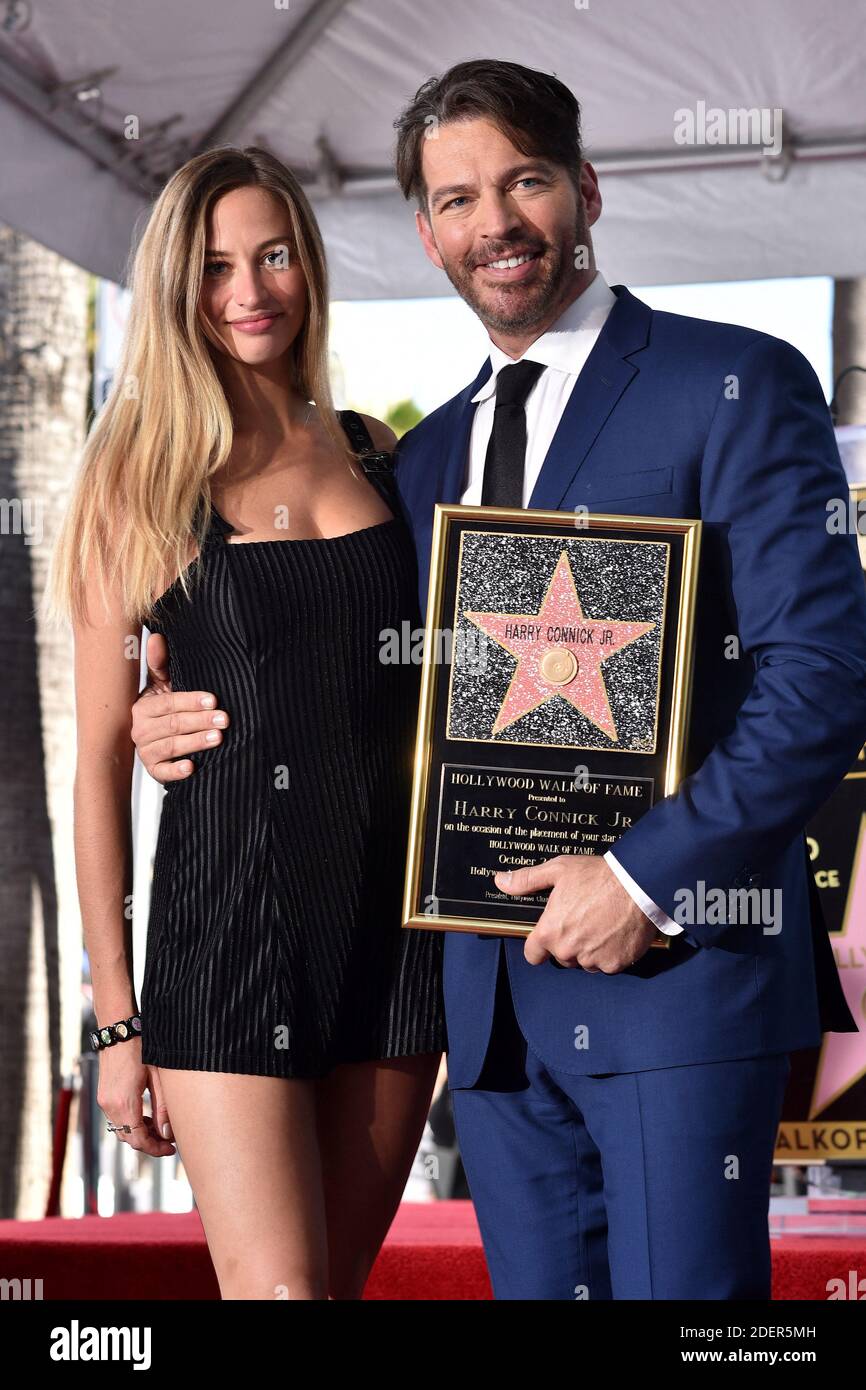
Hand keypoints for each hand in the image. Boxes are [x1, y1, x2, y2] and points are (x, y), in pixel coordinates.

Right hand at [97, 1044, 176, 1157]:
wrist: (118, 1032)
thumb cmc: (141, 1049)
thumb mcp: (158, 1078)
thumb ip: (162, 1108)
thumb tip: (167, 1133)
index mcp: (124, 1103)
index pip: (138, 1139)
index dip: (156, 1148)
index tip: (171, 1149)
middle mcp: (110, 1106)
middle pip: (129, 1138)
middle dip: (149, 1143)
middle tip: (168, 1142)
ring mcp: (104, 1101)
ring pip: (121, 1130)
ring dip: (140, 1134)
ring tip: (160, 1129)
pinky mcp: (103, 1096)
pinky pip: (117, 1119)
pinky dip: (131, 1123)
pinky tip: (146, 1117)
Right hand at [132, 632, 228, 784]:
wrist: (159, 741)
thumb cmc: (166, 709)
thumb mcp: (162, 685)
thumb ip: (160, 663)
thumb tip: (156, 637)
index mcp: (143, 707)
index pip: (168, 703)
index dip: (191, 701)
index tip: (213, 699)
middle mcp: (141, 729)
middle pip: (173, 724)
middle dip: (200, 721)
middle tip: (224, 719)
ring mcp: (146, 751)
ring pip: (171, 746)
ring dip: (195, 742)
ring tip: (217, 738)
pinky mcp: (154, 770)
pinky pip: (163, 773)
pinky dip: (176, 771)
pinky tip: (192, 767)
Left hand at [494, 854, 660, 971]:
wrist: (638, 884)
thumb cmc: (597, 875)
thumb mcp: (558, 870)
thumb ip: (527, 880)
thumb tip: (500, 881)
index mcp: (550, 932)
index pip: (532, 955)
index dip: (538, 946)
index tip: (548, 936)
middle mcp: (568, 951)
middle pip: (561, 957)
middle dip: (569, 943)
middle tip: (583, 920)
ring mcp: (593, 960)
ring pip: (585, 962)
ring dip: (590, 950)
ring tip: (601, 924)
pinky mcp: (615, 964)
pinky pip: (607, 964)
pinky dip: (611, 953)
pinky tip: (616, 932)